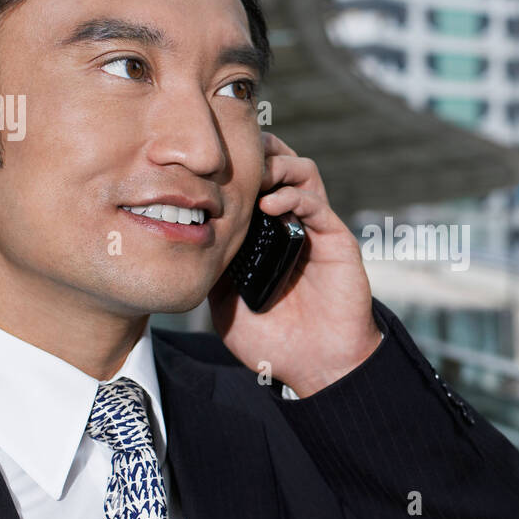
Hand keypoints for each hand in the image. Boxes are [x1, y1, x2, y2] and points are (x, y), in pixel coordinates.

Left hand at [208, 132, 382, 397]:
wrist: (314, 367)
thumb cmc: (272, 340)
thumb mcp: (225, 303)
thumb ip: (211, 268)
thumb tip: (183, 239)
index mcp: (262, 234)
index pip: (249, 183)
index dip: (230, 167)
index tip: (202, 166)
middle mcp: (289, 223)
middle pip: (277, 165)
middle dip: (256, 152)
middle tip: (229, 158)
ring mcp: (313, 228)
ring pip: (301, 171)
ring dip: (277, 164)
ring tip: (253, 176)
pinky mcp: (335, 239)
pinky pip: (316, 203)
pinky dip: (293, 195)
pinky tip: (270, 205)